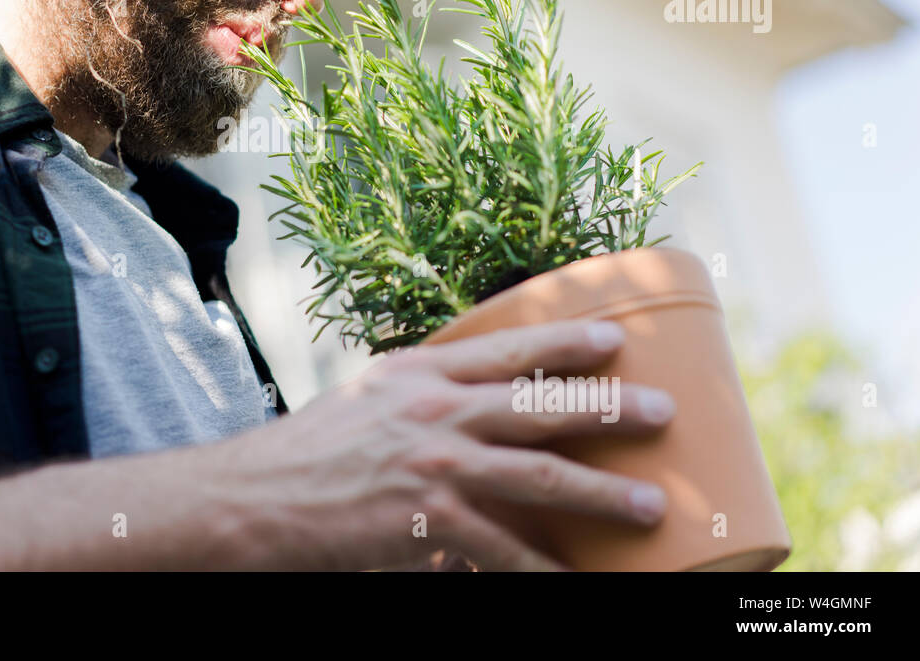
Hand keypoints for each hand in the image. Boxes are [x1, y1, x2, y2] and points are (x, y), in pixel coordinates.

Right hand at [208, 319, 673, 570]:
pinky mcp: (429, 523)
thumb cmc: (309, 450)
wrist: (256, 500)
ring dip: (602, 491)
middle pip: (541, 405)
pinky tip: (578, 578)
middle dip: (609, 408)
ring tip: (651, 505)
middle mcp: (435, 411)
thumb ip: (422, 393)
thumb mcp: (367, 398)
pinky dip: (545, 568)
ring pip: (540, 476)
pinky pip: (505, 550)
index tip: (615, 340)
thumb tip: (477, 403)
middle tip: (663, 412)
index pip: (508, 348)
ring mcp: (435, 467)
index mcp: (419, 373)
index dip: (566, 342)